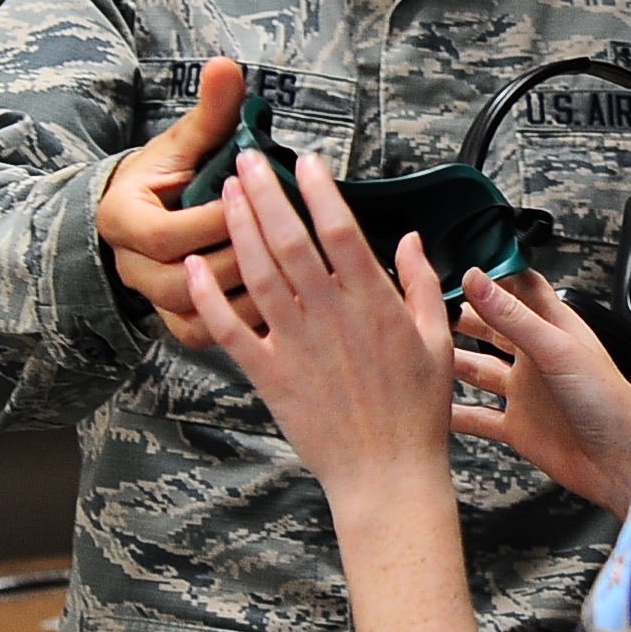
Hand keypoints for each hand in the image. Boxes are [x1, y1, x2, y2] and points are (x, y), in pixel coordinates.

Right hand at [99, 56, 263, 346]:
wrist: (148, 212)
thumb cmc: (171, 174)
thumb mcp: (185, 141)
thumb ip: (209, 112)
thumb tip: (226, 67)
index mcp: (122, 219)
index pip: (168, 233)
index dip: (214, 220)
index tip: (253, 197)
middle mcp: (131, 267)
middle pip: (182, 280)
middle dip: (235, 259)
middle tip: (282, 240)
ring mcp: (153, 301)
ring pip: (195, 316)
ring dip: (243, 296)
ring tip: (289, 274)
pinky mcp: (177, 323)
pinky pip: (206, 336)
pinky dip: (241, 322)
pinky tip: (283, 303)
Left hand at [183, 149, 457, 511]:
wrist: (387, 474)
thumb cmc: (417, 412)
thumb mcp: (436, 341)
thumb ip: (422, 284)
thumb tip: (410, 239)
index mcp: (372, 302)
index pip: (339, 228)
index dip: (318, 190)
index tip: (305, 161)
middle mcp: (328, 314)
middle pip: (289, 238)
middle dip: (265, 192)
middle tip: (247, 158)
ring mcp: (295, 343)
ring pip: (257, 272)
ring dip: (239, 228)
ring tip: (226, 192)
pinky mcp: (269, 374)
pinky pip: (231, 328)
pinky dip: (209, 296)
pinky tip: (194, 268)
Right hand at [451, 266, 630, 515]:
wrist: (623, 462)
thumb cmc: (610, 403)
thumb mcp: (556, 349)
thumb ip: (513, 316)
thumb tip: (477, 278)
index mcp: (554, 329)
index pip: (521, 288)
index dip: (494, 274)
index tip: (460, 262)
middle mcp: (537, 358)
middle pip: (494, 327)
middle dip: (465, 314)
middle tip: (429, 305)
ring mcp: (526, 393)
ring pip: (480, 370)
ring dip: (454, 361)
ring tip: (422, 348)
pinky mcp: (519, 428)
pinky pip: (479, 418)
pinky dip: (456, 413)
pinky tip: (433, 408)